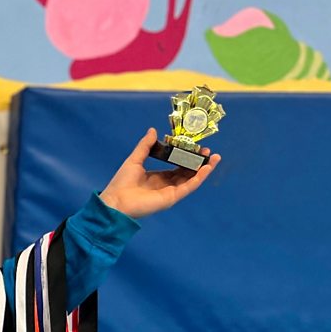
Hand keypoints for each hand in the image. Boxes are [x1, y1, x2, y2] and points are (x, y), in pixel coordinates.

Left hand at [98, 128, 220, 218]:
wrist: (116, 201)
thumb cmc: (122, 182)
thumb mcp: (135, 159)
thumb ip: (145, 146)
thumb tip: (153, 130)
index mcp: (158, 177)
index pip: (176, 167)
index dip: (186, 157)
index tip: (195, 147)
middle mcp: (166, 185)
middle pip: (187, 173)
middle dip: (198, 162)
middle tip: (207, 150)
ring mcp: (170, 192)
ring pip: (191, 179)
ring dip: (203, 169)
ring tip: (214, 157)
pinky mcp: (172, 198)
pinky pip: (189, 187)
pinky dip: (199, 178)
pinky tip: (207, 168)